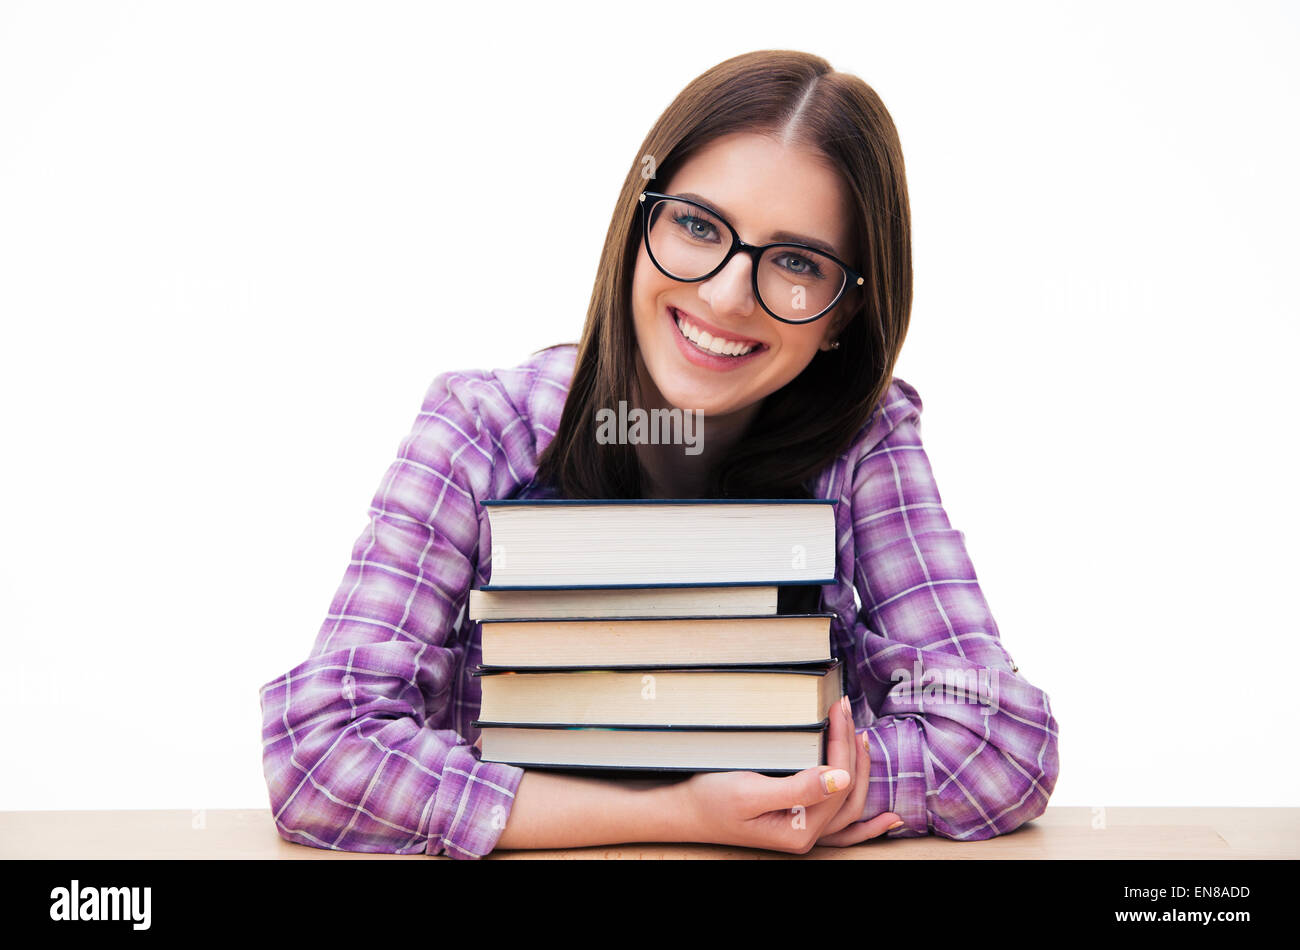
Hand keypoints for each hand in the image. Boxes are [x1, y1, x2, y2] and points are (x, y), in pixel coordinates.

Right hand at [674, 694, 902, 853]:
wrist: (682, 811)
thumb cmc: (709, 799)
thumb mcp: (749, 791)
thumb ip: (799, 788)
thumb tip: (842, 778)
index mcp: (800, 829)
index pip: (837, 780)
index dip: (841, 742)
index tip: (837, 708)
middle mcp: (808, 835)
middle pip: (848, 791)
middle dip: (852, 748)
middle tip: (845, 710)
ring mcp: (805, 831)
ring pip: (849, 805)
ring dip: (861, 771)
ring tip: (862, 738)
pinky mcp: (797, 823)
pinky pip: (841, 828)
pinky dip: (867, 826)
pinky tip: (888, 820)